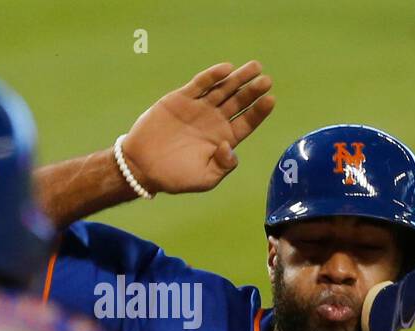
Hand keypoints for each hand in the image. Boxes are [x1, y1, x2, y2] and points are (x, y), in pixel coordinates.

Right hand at [121, 61, 274, 194]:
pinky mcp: (181, 99)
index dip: (259, 111)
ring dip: (238, 79)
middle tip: (267, 80)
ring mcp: (199, 108)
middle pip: (239, 102)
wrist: (143, 166)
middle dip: (252, 91)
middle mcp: (215, 121)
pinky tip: (226, 69)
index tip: (271, 100)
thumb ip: (223, 165)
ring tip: (255, 67)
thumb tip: (230, 146)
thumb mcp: (206, 178)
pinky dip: (212, 76)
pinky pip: (200, 85)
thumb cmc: (177, 177)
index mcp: (225, 139)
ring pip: (223, 90)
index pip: (247, 122)